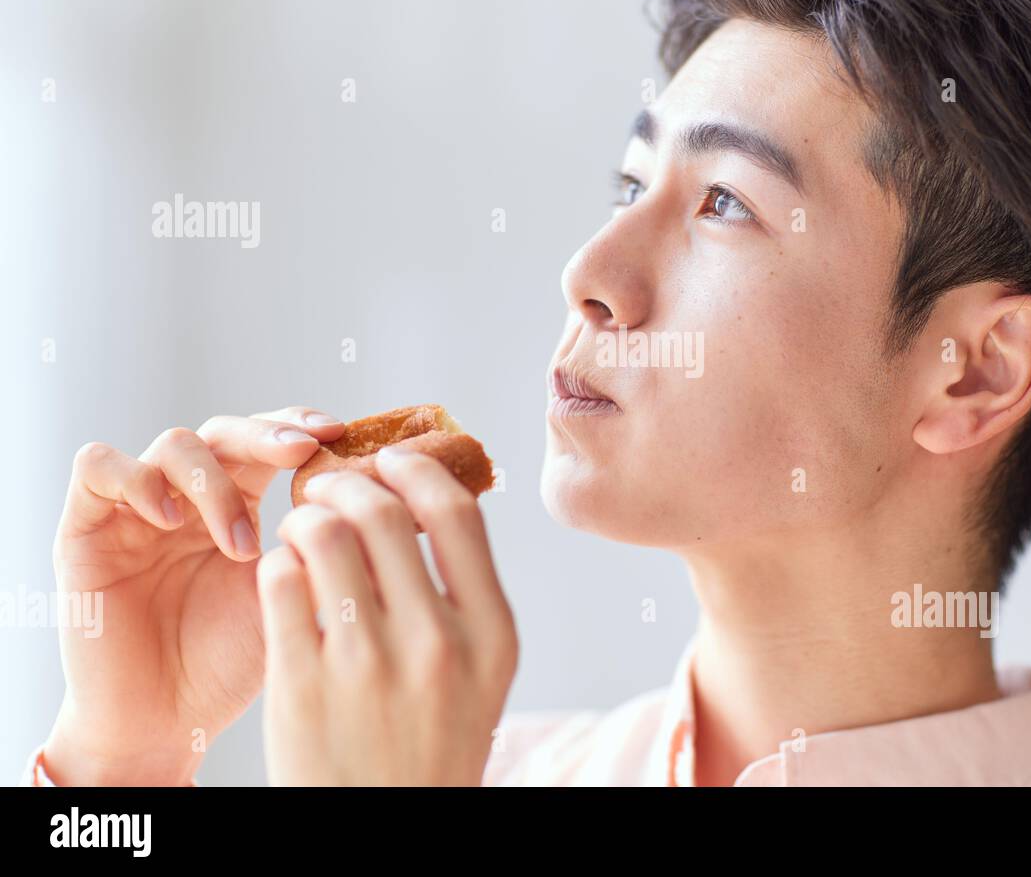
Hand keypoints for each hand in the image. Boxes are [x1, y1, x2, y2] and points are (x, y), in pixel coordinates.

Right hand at [44, 407, 345, 785]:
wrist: (165, 720)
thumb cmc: (230, 664)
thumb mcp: (294, 598)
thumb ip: (327, 548)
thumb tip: (390, 503)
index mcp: (241, 503)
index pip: (270, 440)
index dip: (302, 427)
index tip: (339, 435)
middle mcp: (189, 496)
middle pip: (226, 429)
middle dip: (268, 435)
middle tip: (302, 452)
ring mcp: (137, 508)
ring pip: (174, 443)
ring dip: (215, 483)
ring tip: (239, 543)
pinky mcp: (86, 526)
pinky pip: (98, 465)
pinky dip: (136, 477)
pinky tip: (168, 518)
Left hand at [259, 446, 517, 785]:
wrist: (386, 832)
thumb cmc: (432, 744)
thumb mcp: (479, 672)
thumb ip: (464, 595)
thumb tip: (426, 501)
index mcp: (490, 633)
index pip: (456, 514)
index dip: (417, 472)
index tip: (392, 461)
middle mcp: (435, 643)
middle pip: (382, 513)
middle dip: (348, 481)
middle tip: (330, 484)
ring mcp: (365, 665)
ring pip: (323, 536)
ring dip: (306, 515)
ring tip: (301, 525)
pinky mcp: (301, 685)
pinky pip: (279, 583)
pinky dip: (278, 562)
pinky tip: (284, 572)